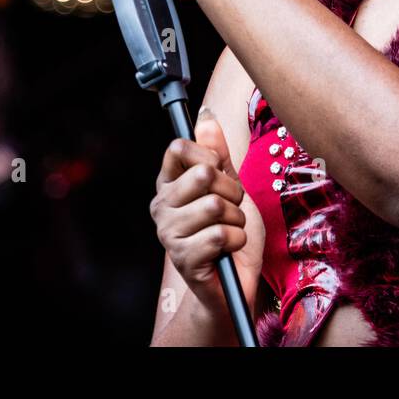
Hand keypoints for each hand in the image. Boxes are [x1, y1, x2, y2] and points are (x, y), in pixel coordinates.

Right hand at [150, 111, 253, 312]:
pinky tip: (229, 249)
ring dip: (237, 219)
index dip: (208, 156)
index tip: (218, 173)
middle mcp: (161, 206)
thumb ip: (217, 152)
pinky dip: (237, 240)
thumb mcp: (230, 186)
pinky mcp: (184, 259)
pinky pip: (222, 234)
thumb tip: (205, 116)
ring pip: (215, 206)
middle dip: (232, 191)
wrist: (236, 281)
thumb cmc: (231, 231)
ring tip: (231, 231)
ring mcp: (169, 234)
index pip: (178, 148)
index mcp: (169, 184)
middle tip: (231, 208)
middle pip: (203, 174)